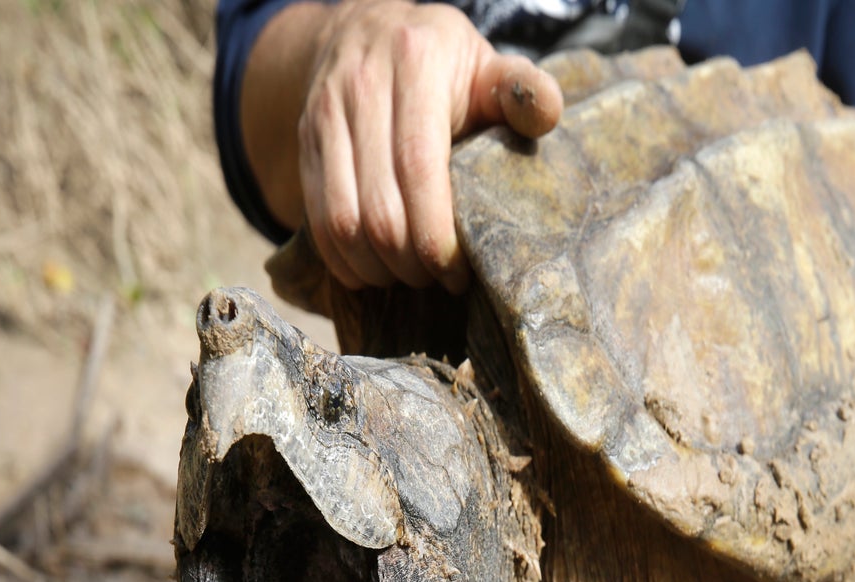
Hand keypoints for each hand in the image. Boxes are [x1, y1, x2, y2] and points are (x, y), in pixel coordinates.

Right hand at [295, 0, 561, 291]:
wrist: (366, 29)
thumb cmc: (444, 65)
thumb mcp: (486, 66)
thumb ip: (522, 90)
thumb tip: (549, 114)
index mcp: (415, 64)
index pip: (418, 169)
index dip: (436, 235)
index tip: (458, 272)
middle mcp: (361, 86)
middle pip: (380, 210)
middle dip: (411, 263)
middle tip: (438, 279)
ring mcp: (325, 116)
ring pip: (344, 222)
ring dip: (378, 268)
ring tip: (409, 277)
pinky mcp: (305, 143)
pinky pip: (317, 220)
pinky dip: (344, 260)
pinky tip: (373, 272)